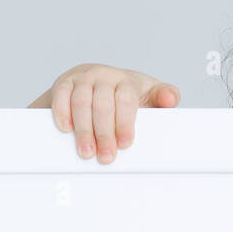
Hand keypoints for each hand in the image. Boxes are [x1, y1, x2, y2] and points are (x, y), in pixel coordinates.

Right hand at [29, 63, 179, 163]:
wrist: (95, 81)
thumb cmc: (124, 95)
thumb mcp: (147, 96)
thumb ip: (162, 98)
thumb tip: (171, 99)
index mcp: (127, 81)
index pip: (126, 100)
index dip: (125, 123)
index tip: (125, 144)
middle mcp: (105, 75)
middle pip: (103, 104)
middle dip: (104, 134)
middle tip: (106, 156)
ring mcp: (84, 78)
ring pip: (82, 102)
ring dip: (84, 130)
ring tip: (87, 151)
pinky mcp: (65, 82)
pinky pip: (62, 96)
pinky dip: (62, 113)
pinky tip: (66, 129)